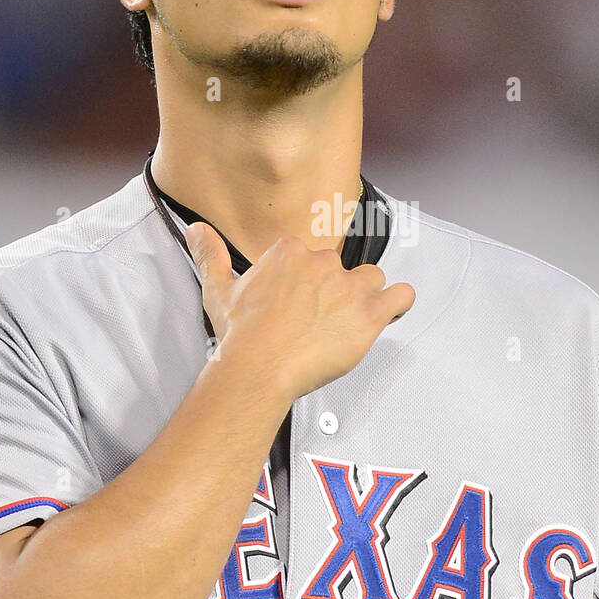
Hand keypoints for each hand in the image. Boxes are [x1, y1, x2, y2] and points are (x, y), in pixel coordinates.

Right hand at [186, 222, 415, 399]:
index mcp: (291, 252)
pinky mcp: (370, 313)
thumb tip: (197, 231)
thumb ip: (210, 254)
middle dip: (334, 292)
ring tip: (350, 321)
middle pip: (342, 269)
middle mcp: (323, 263)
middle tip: (317, 321)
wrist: (258, 367)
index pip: (311, 257)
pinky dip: (400, 304)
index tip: (299, 302)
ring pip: (372, 279)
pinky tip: (390, 313)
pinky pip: (401, 296)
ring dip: (365, 297)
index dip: (308, 282)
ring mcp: (350, 287)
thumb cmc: (242, 336)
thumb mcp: (218, 289)